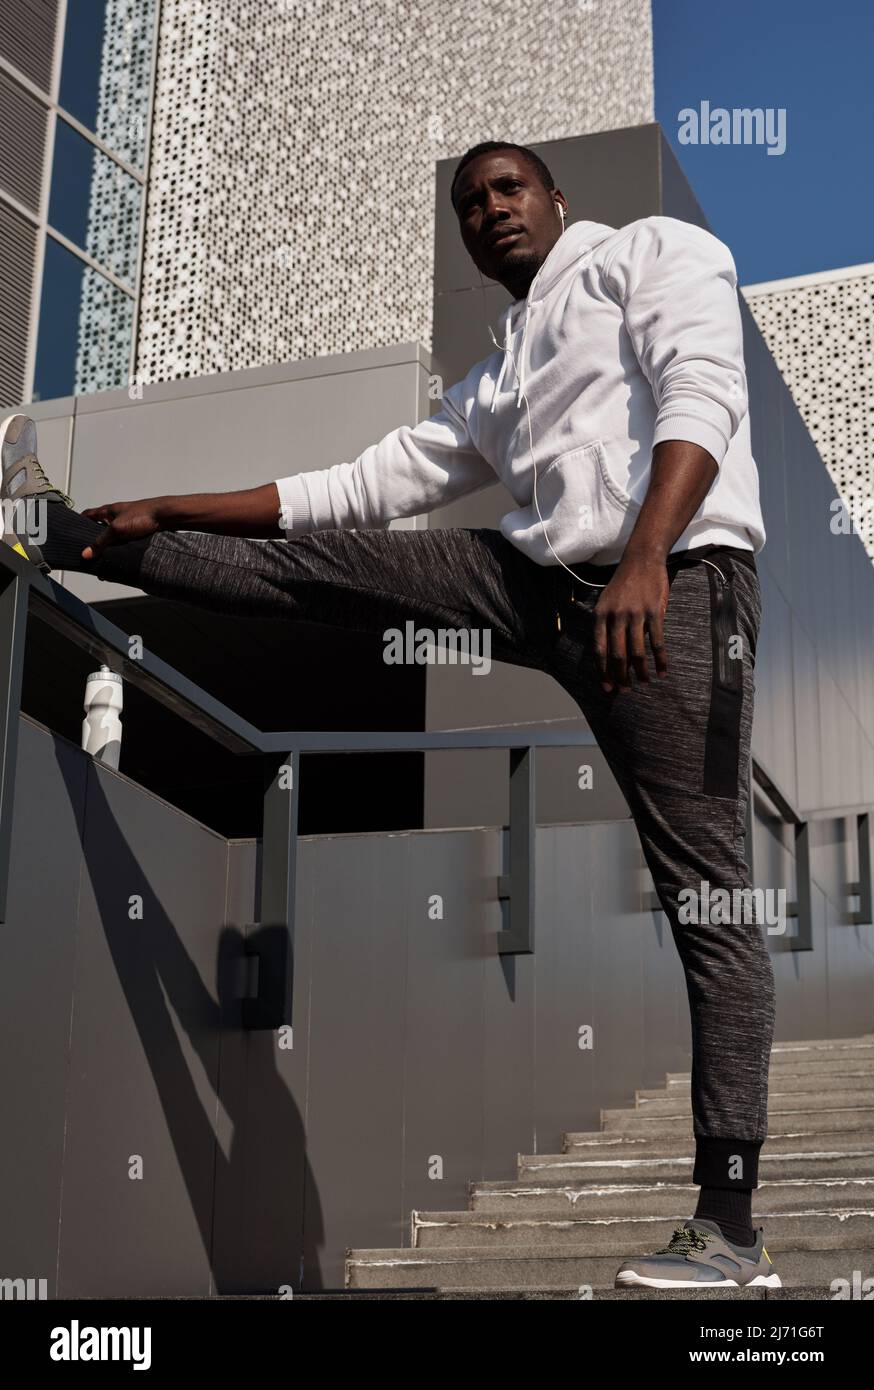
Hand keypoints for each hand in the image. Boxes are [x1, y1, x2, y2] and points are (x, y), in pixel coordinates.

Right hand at [79, 497, 168, 559]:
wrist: (166, 515)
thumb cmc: (143, 514)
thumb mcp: (116, 529)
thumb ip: (101, 542)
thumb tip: (86, 553)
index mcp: (108, 510)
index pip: (89, 514)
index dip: (80, 521)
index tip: (73, 530)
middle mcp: (117, 515)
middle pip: (101, 526)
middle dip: (95, 537)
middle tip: (90, 549)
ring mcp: (128, 522)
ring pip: (114, 535)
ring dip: (110, 544)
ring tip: (105, 556)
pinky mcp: (139, 530)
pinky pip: (126, 540)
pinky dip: (122, 547)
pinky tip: (122, 554)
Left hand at [593, 553, 668, 691]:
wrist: (642, 559)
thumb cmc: (624, 584)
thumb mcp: (607, 601)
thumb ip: (607, 625)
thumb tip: (611, 654)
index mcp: (601, 615)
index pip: (599, 650)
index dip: (603, 671)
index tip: (608, 688)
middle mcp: (616, 616)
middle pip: (618, 654)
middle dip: (621, 676)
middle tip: (626, 691)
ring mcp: (636, 614)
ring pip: (637, 652)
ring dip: (641, 672)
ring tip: (645, 682)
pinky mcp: (654, 612)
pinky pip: (657, 642)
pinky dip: (661, 660)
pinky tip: (663, 671)